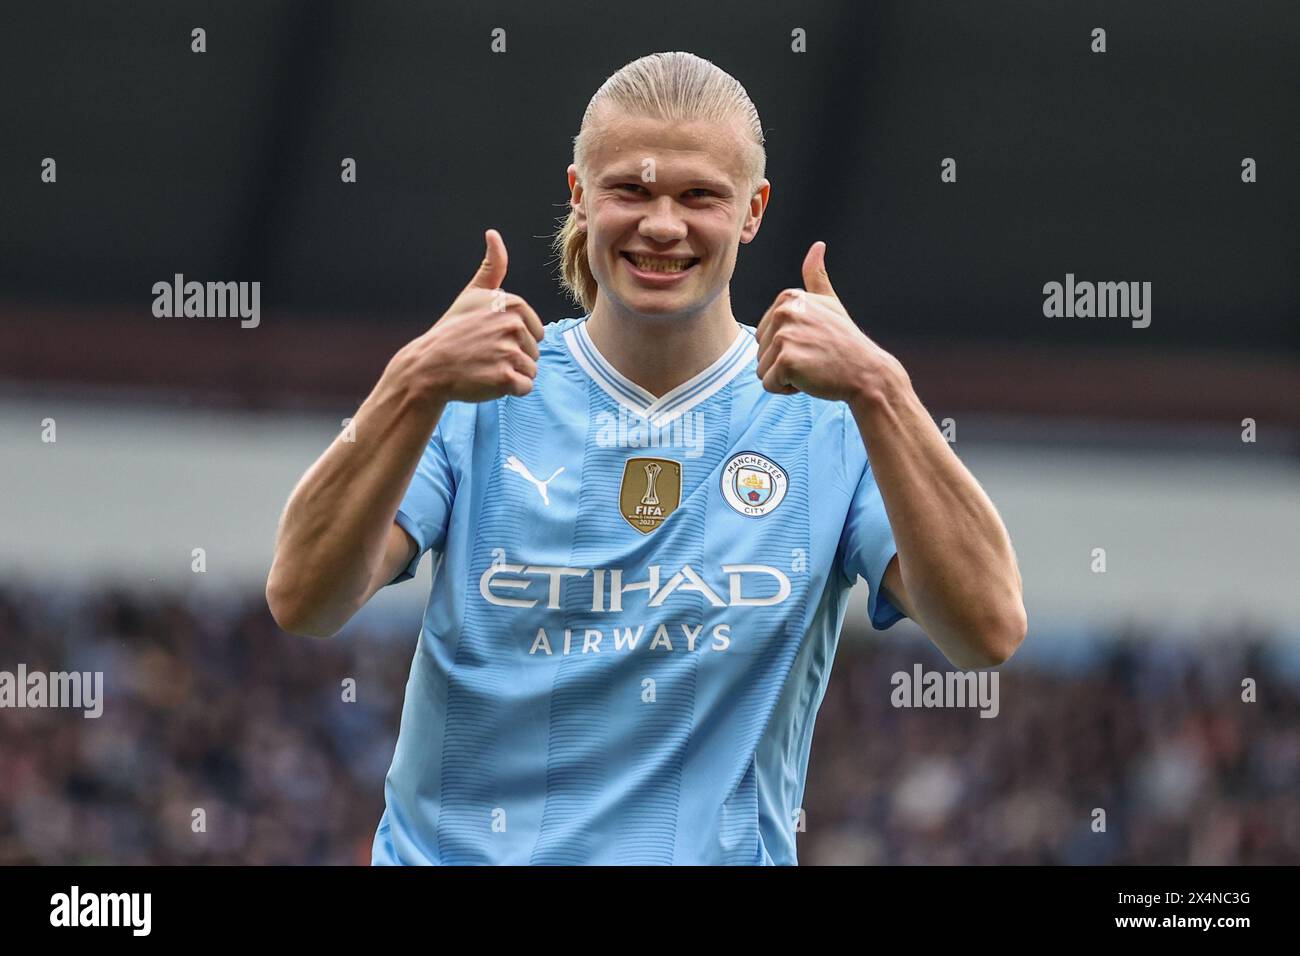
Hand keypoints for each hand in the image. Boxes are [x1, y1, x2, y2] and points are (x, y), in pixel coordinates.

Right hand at [391, 229, 544, 404]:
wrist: (428, 366)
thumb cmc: (453, 331)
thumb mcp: (472, 295)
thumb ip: (492, 267)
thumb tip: (493, 233)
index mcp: (513, 304)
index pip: (536, 331)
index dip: (514, 339)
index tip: (488, 337)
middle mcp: (513, 324)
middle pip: (535, 351)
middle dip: (513, 358)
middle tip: (484, 354)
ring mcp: (509, 351)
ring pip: (531, 370)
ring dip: (511, 374)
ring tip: (485, 367)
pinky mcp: (505, 377)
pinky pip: (525, 388)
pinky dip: (508, 390)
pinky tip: (486, 380)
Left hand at [755, 241, 903, 405]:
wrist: (866, 371)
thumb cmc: (845, 342)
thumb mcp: (830, 304)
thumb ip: (816, 278)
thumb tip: (817, 246)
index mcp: (788, 298)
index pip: (763, 335)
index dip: (787, 347)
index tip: (813, 343)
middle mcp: (784, 312)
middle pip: (760, 352)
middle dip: (784, 363)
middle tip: (814, 357)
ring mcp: (785, 335)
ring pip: (762, 370)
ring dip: (785, 377)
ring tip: (812, 367)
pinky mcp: (786, 360)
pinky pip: (769, 384)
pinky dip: (787, 389)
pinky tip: (811, 379)